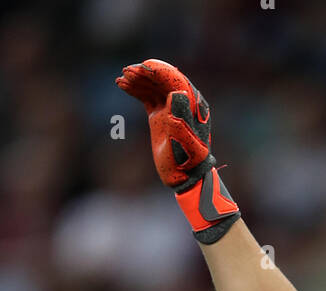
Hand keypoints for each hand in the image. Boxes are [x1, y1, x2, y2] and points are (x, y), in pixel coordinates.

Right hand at [116, 59, 213, 188]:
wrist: (184, 178)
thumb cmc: (186, 163)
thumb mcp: (184, 142)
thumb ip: (181, 118)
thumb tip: (177, 92)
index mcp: (193, 105)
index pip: (175, 80)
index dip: (157, 71)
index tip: (140, 69)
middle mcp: (184, 103)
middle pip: (163, 79)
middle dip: (145, 73)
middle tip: (127, 72)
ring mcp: (172, 108)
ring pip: (154, 86)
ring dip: (138, 80)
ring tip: (122, 78)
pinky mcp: (161, 114)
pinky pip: (148, 95)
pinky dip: (136, 89)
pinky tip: (122, 84)